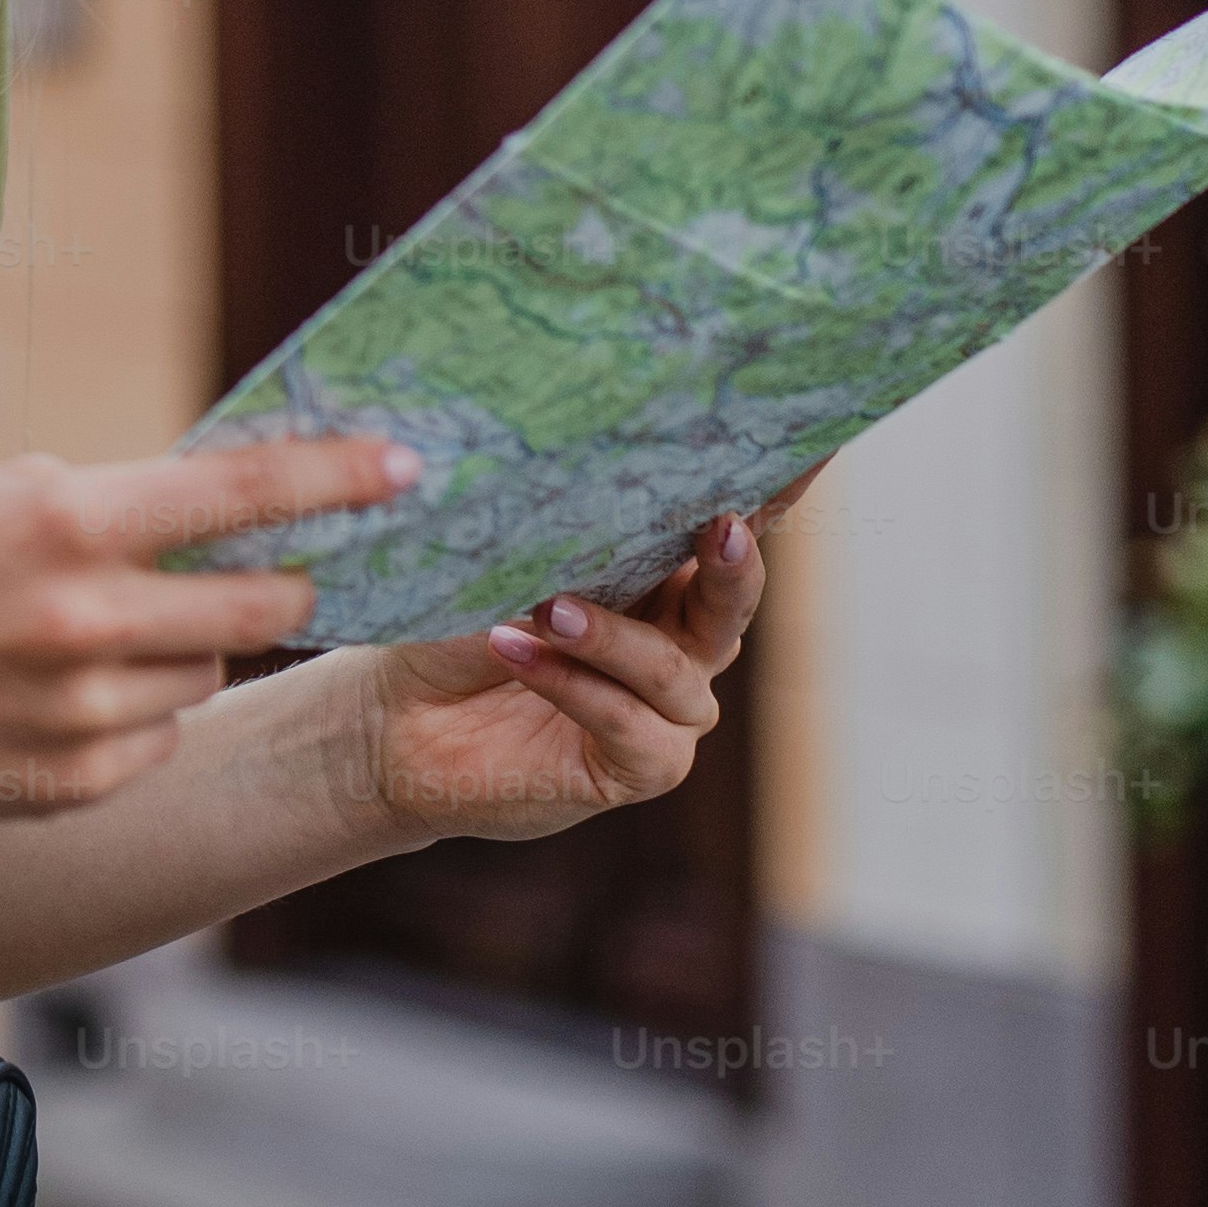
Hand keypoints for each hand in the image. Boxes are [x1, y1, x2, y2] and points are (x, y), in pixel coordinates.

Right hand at [0, 436, 409, 823]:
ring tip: (89, 638)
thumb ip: (120, 507)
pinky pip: (164, 738)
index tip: (408, 468)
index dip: (339, 477)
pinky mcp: (75, 785)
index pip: (242, 493)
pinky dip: (138, 715)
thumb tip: (241, 508)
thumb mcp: (4, 499)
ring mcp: (84, 714)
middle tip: (257, 572)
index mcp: (67, 523)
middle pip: (264, 602)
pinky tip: (60, 698)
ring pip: (211, 671)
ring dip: (184, 648)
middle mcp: (87, 620)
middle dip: (276, 583)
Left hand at [359, 485, 796, 844]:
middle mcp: (679, 640)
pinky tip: (517, 651)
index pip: (729, 526)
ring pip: (672, 668)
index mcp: (658, 574)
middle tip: (719, 527)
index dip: (774, 489)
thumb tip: (572, 466)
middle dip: (733, 563)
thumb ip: (556, 531)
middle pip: (732, 599)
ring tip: (548, 607)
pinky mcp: (637, 766)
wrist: (396, 721)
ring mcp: (665, 709)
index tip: (811, 440)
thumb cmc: (453, 625)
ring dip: (612, 636)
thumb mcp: (501, 562)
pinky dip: (575, 686)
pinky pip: (629, 725)